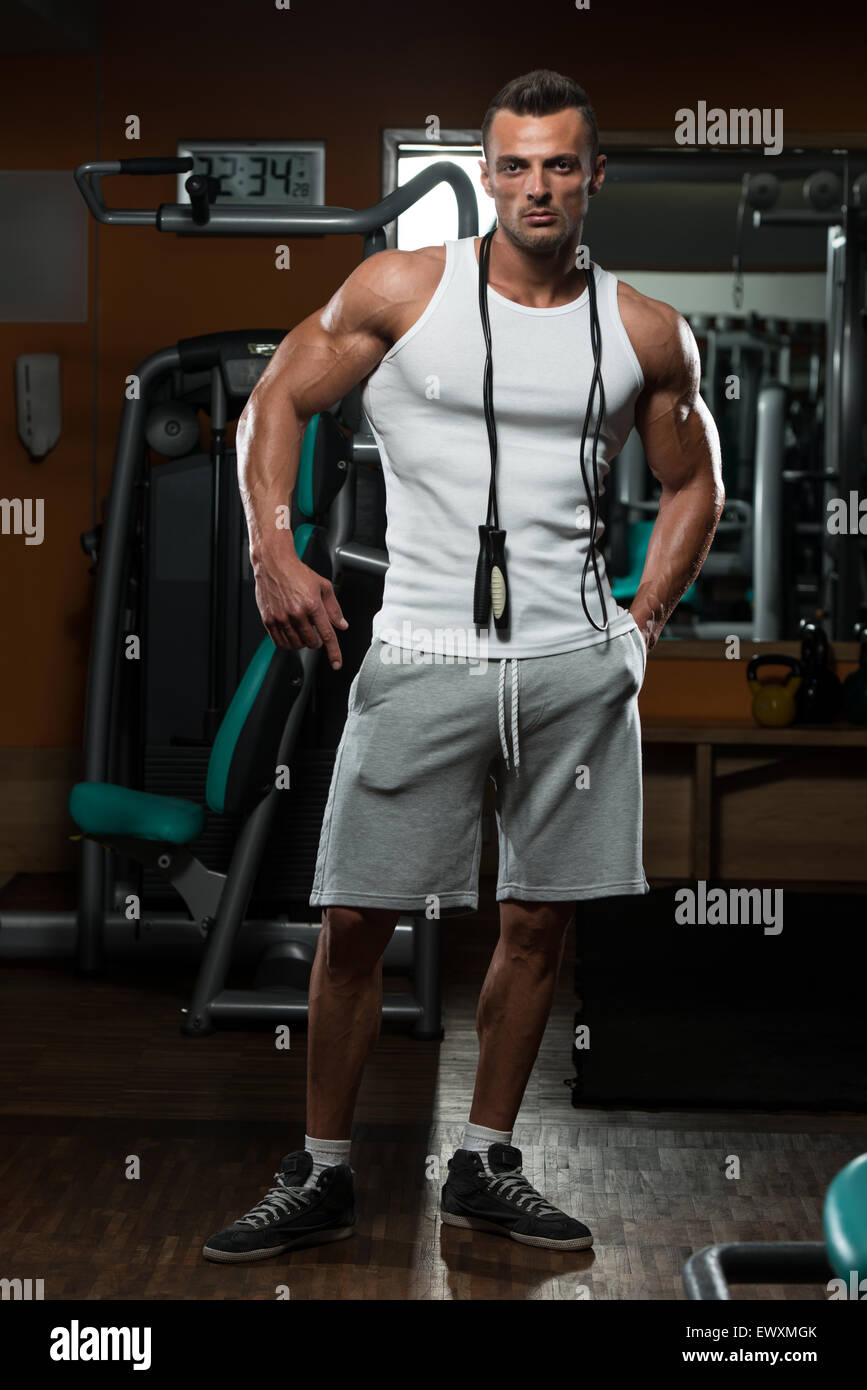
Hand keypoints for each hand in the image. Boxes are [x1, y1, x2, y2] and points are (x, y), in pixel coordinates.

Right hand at [253, 549, 347, 668]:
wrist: (274, 564)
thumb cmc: (297, 572)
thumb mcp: (323, 586)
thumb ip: (334, 608)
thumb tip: (342, 625)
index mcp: (312, 604)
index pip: (327, 635)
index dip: (334, 652)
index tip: (337, 663)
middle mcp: (296, 613)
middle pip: (311, 642)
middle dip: (316, 640)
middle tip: (313, 630)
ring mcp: (281, 618)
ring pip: (296, 645)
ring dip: (302, 642)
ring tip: (301, 630)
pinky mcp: (269, 620)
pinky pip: (280, 643)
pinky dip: (288, 644)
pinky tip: (290, 634)